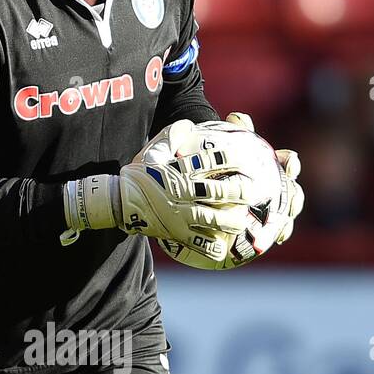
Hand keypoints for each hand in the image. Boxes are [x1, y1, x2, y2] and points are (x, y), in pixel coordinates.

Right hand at [60, 116, 256, 247]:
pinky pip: (195, 243)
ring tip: (244, 221)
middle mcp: (180, 194)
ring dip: (229, 221)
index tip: (248, 158)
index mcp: (177, 173)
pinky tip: (223, 249)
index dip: (230, 160)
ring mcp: (178, 216)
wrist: (118, 201)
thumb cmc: (139, 174)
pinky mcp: (175, 234)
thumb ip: (172, 136)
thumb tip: (190, 124)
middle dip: (237, 192)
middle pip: (214, 193)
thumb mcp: (152, 150)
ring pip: (209, 220)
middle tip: (255, 191)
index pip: (208, 164)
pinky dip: (210, 247)